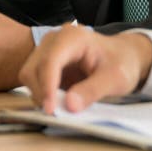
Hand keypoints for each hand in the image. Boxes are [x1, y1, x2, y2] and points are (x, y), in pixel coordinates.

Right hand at [18, 24, 151, 113]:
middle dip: (42, 92)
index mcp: (73, 37)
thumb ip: (93, 91)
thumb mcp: (116, 79)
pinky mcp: (44, 60)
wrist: (122, 55)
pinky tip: (58, 100)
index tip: (51, 109)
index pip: (51, 61)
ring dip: (40, 93)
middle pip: (34, 68)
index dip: (47, 86)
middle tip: (57, 113)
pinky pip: (34, 79)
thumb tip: (69, 105)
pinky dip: (42, 93)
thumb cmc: (121, 63)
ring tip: (60, 106)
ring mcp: (47, 49)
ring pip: (29, 74)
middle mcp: (54, 39)